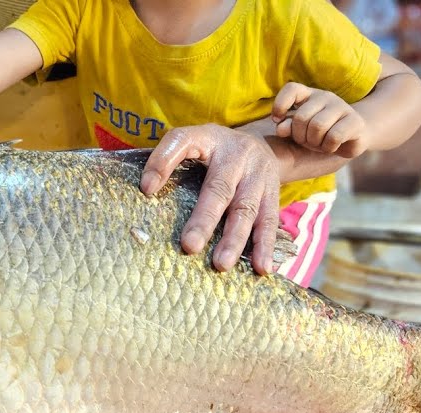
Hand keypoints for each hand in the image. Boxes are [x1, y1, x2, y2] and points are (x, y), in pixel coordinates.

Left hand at [140, 124, 282, 274]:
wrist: (262, 145)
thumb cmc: (214, 151)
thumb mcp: (192, 142)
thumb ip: (168, 159)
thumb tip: (147, 190)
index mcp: (208, 138)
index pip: (181, 142)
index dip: (163, 162)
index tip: (147, 189)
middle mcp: (237, 155)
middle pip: (220, 188)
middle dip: (205, 219)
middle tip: (190, 246)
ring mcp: (258, 175)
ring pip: (246, 209)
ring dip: (234, 239)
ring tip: (222, 264)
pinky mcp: (273, 194)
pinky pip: (270, 221)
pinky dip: (266, 246)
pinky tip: (262, 267)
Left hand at [271, 82, 367, 157]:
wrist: (353, 138)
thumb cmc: (320, 134)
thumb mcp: (300, 131)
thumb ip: (288, 127)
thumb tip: (280, 128)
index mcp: (308, 95)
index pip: (291, 89)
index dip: (280, 104)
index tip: (277, 120)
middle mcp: (325, 97)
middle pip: (301, 117)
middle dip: (299, 136)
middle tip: (307, 141)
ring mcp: (341, 107)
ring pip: (317, 126)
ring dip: (314, 142)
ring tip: (319, 144)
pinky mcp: (355, 121)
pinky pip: (334, 136)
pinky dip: (328, 147)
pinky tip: (331, 147)